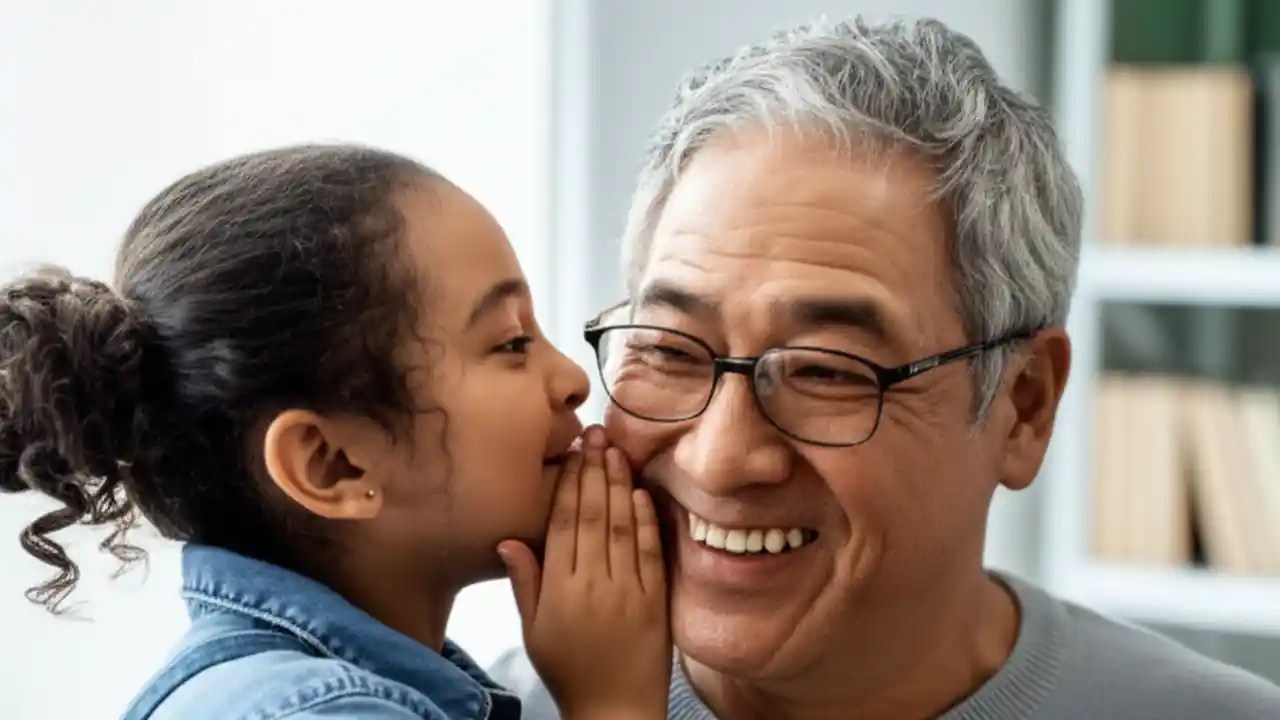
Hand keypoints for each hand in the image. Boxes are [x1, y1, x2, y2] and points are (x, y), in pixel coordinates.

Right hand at [498, 429, 669, 719]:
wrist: (614, 708)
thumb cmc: (568, 668)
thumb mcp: (533, 630)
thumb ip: (524, 581)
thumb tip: (508, 538)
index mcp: (560, 590)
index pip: (564, 524)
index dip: (568, 484)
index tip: (571, 452)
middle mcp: (593, 585)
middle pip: (593, 516)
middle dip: (594, 470)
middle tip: (596, 433)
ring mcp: (627, 591)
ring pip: (621, 527)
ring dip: (618, 485)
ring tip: (616, 450)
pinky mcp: (655, 600)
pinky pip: (649, 553)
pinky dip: (645, 521)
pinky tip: (640, 493)